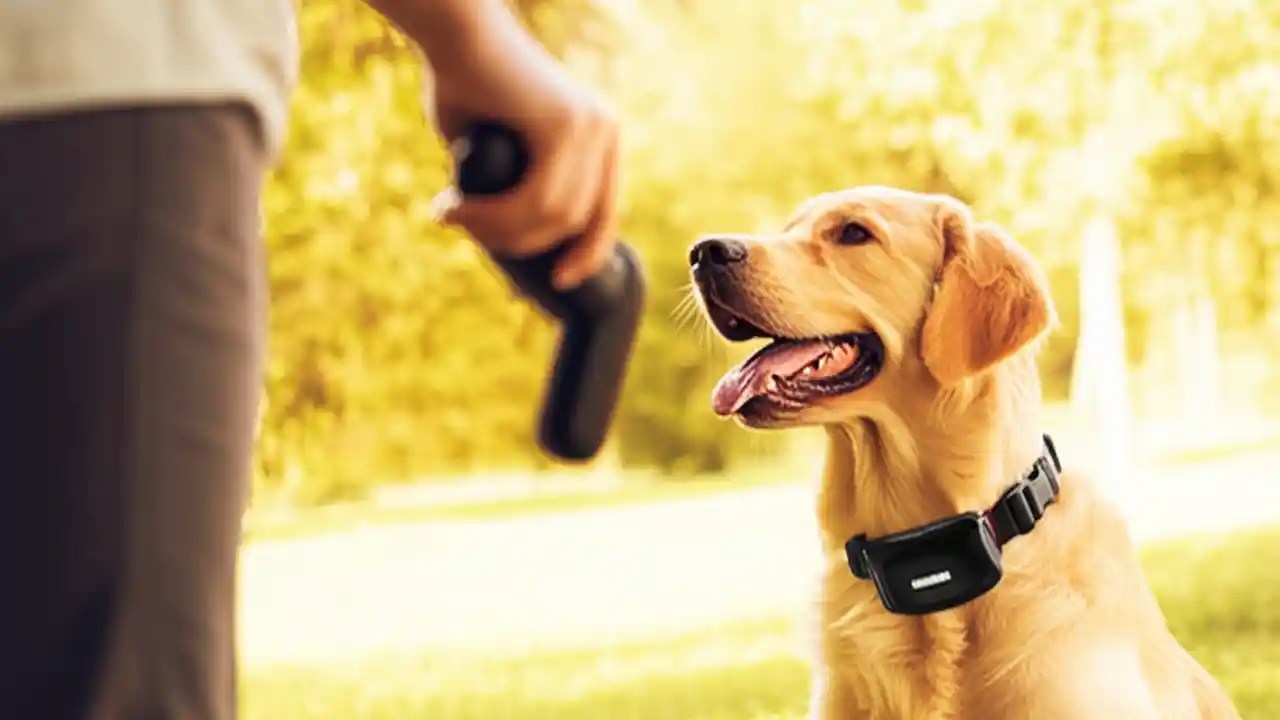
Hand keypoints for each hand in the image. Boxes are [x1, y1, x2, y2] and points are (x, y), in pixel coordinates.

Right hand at [423, 10, 620, 290]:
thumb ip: (512, 192)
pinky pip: (537, 200)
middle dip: (522, 243)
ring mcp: (591, 126)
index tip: (561, 279)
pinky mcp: (566, 126)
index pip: (605, 213)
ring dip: (499, 230)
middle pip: (578, 223)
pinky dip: (494, 216)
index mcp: (600, 138)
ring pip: (555, 216)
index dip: (587, 253)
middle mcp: (605, 131)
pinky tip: (458, 209)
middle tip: (468, 231)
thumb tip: (510, 241)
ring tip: (454, 218)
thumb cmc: (463, 83)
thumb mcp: (498, 153)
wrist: (453, 31)